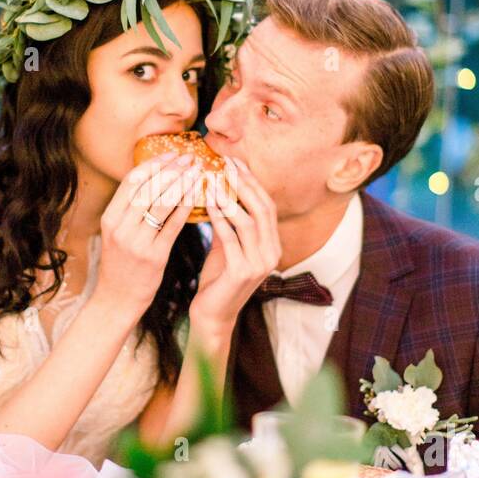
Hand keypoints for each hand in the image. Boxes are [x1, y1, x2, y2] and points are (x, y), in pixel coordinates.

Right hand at [93, 152, 200, 319]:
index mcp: (110, 218)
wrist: (117, 300)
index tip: (171, 153)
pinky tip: (198, 196)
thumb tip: (154, 180)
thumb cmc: (121, 265)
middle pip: (148, 188)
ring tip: (197, 171)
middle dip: (171, 168)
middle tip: (190, 156)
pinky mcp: (154, 256)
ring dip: (182, 183)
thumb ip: (130, 210)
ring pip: (162, 203)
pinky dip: (186, 207)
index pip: (132, 182)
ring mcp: (137, 242)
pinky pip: (174, 225)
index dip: (153, 164)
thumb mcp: (117, 234)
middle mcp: (121, 228)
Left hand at [188, 160, 280, 338]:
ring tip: (212, 180)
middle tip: (226, 164)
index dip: (252, 182)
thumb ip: (229, 222)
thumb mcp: (226, 246)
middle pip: (263, 209)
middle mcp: (272, 252)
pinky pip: (230, 239)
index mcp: (272, 244)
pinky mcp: (242, 272)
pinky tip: (206, 204)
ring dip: (229, 198)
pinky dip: (218, 219)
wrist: (213, 315)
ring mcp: (260, 264)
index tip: (235, 162)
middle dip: (244, 183)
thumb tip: (218, 188)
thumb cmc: (218, 278)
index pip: (267, 205)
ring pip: (248, 222)